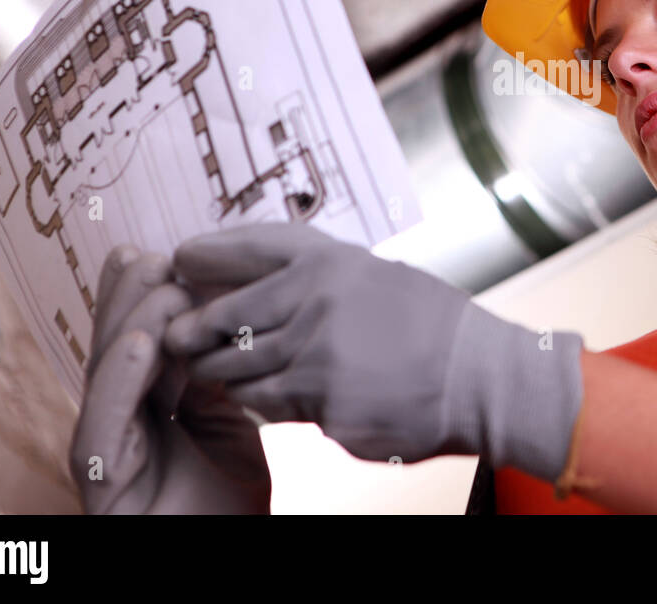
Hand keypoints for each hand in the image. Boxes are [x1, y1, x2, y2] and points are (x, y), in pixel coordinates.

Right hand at [68, 246, 271, 513]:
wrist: (222, 562)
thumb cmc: (229, 504)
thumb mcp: (235, 424)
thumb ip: (224, 378)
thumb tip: (232, 322)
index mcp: (151, 409)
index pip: (147, 342)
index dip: (153, 298)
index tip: (170, 253)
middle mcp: (121, 424)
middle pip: (120, 349)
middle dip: (133, 298)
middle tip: (150, 252)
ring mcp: (105, 451)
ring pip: (108, 375)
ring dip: (130, 323)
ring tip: (150, 278)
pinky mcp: (99, 482)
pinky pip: (105, 423)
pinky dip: (121, 380)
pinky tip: (141, 343)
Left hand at [164, 222, 585, 479]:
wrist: (480, 376)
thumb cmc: (434, 325)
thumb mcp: (377, 277)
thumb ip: (322, 282)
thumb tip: (267, 291)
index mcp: (331, 262)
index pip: (251, 249)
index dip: (208, 251)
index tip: (179, 257)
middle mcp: (316, 301)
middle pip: (226, 316)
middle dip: (193, 330)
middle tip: (176, 335)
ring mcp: (317, 355)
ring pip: (239, 370)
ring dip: (222, 374)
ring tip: (215, 374)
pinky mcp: (324, 404)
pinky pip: (274, 406)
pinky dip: (265, 403)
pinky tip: (267, 399)